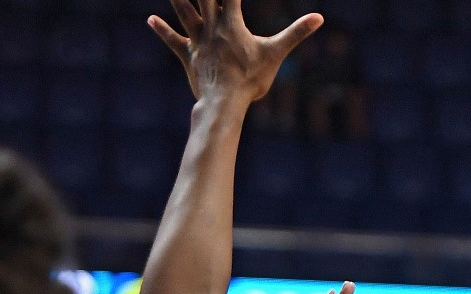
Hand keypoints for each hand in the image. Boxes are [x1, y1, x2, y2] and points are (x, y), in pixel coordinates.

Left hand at [149, 0, 323, 104]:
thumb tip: (319, 18)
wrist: (225, 103)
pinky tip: (150, 19)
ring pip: (184, 12)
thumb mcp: (276, 53)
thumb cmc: (251, 79)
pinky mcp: (188, 56)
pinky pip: (173, 40)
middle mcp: (211, 27)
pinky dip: (162, 30)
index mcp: (232, 23)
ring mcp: (198, 41)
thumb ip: (296, 32)